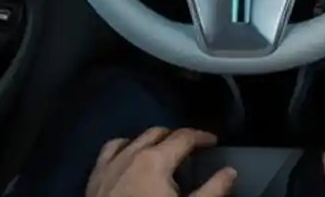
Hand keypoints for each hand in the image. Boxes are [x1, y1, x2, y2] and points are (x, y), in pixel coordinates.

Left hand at [86, 127, 237, 196]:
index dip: (202, 136)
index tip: (213, 142)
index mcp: (156, 159)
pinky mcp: (95, 176)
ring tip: (163, 151)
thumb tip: (229, 172)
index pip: (184, 136)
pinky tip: (130, 156)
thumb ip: (212, 191)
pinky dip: (125, 146)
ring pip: (134, 138)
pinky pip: (110, 149)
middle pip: (159, 132)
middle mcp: (131, 153)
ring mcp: (110, 163)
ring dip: (152, 140)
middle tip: (191, 149)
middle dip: (177, 137)